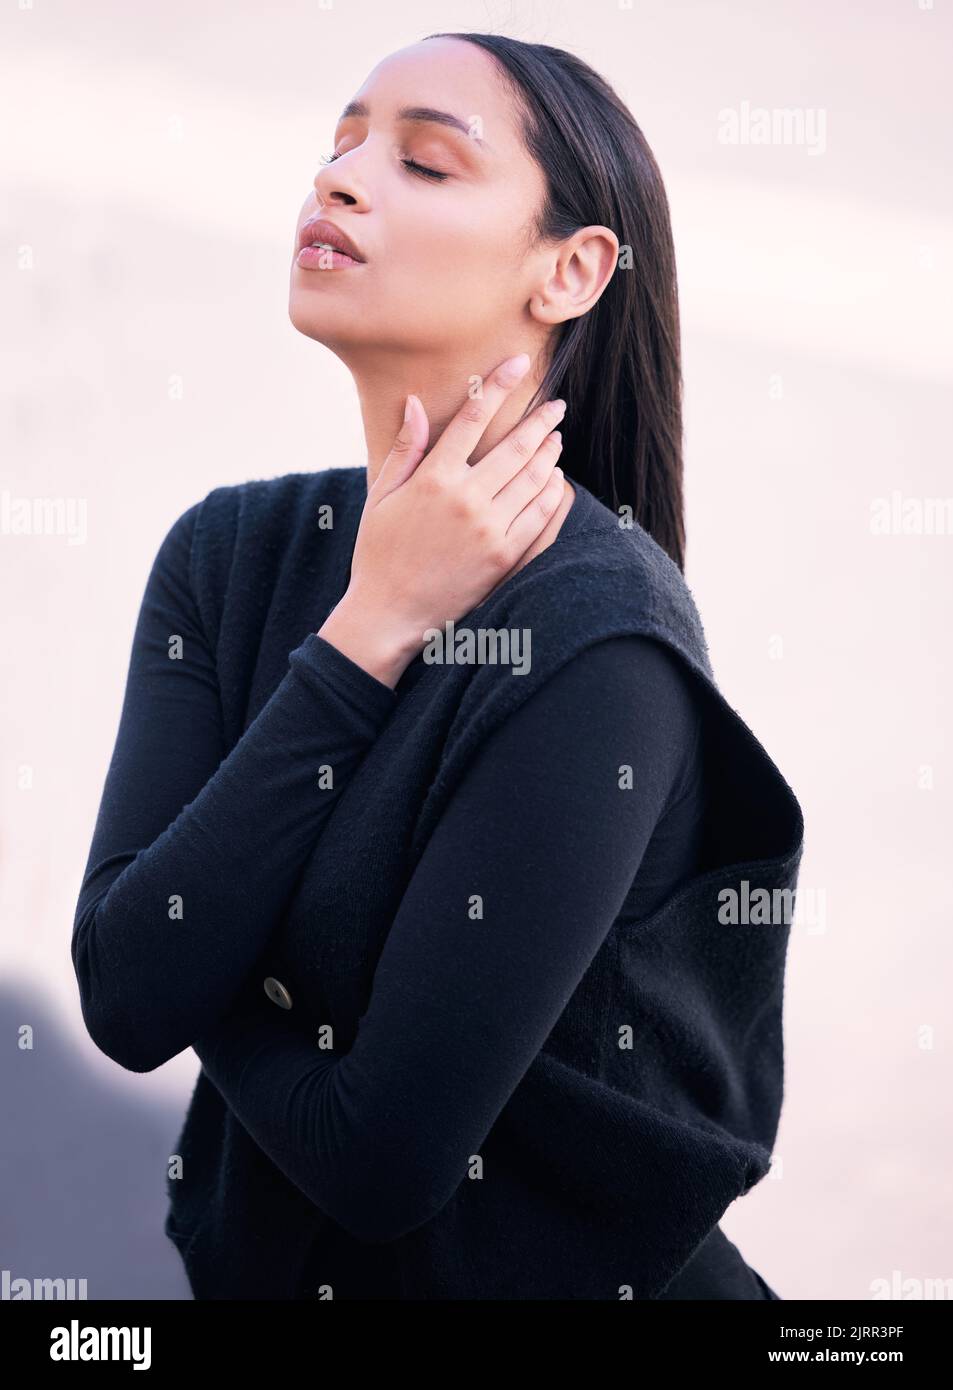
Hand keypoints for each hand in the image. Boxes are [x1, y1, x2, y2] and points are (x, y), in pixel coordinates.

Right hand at [319, 354, 566, 687]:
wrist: (390, 613)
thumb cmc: (379, 553)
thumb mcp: (381, 496)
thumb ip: (405, 448)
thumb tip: (413, 401)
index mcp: (433, 478)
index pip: (473, 418)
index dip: (499, 386)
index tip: (519, 364)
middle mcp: (465, 499)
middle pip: (515, 446)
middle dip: (540, 420)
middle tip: (556, 406)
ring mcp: (489, 528)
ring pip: (534, 478)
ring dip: (550, 454)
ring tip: (556, 439)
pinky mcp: (505, 556)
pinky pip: (542, 516)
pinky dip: (554, 493)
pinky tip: (557, 481)